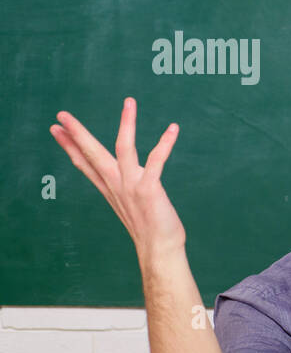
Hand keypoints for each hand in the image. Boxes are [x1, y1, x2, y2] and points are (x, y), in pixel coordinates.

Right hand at [50, 97, 186, 261]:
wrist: (160, 250)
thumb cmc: (149, 227)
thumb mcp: (127, 204)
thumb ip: (120, 188)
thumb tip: (115, 177)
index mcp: (110, 188)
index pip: (84, 163)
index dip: (69, 146)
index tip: (56, 129)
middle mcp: (117, 185)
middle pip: (93, 154)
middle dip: (77, 134)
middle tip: (61, 115)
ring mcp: (132, 187)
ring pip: (124, 149)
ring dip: (127, 123)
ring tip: (129, 102)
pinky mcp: (149, 190)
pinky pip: (156, 161)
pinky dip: (165, 143)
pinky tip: (173, 128)